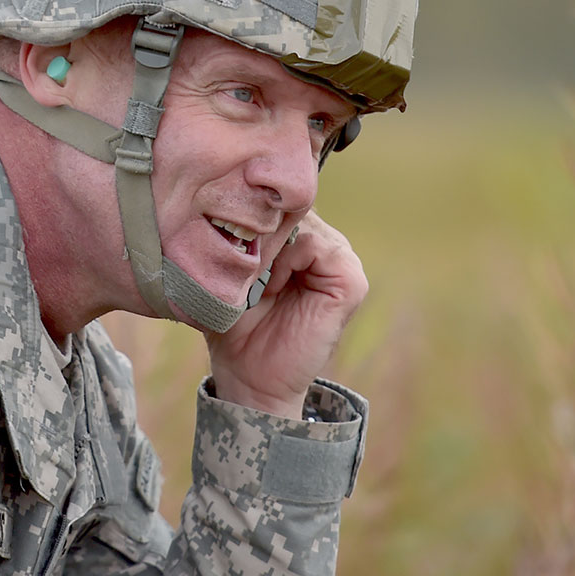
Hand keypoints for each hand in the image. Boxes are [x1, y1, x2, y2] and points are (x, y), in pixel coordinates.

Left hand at [204, 210, 367, 418]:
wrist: (249, 376)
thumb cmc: (235, 325)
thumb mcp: (230, 270)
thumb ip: (241, 235)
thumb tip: (239, 202)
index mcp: (298, 237)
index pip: (279, 199)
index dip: (250, 209)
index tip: (223, 232)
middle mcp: (323, 242)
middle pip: (291, 207)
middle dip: (258, 227)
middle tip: (235, 260)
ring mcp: (341, 259)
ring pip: (303, 222)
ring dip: (269, 246)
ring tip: (252, 279)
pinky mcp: (351, 281)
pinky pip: (318, 246)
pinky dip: (288, 260)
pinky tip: (271, 285)